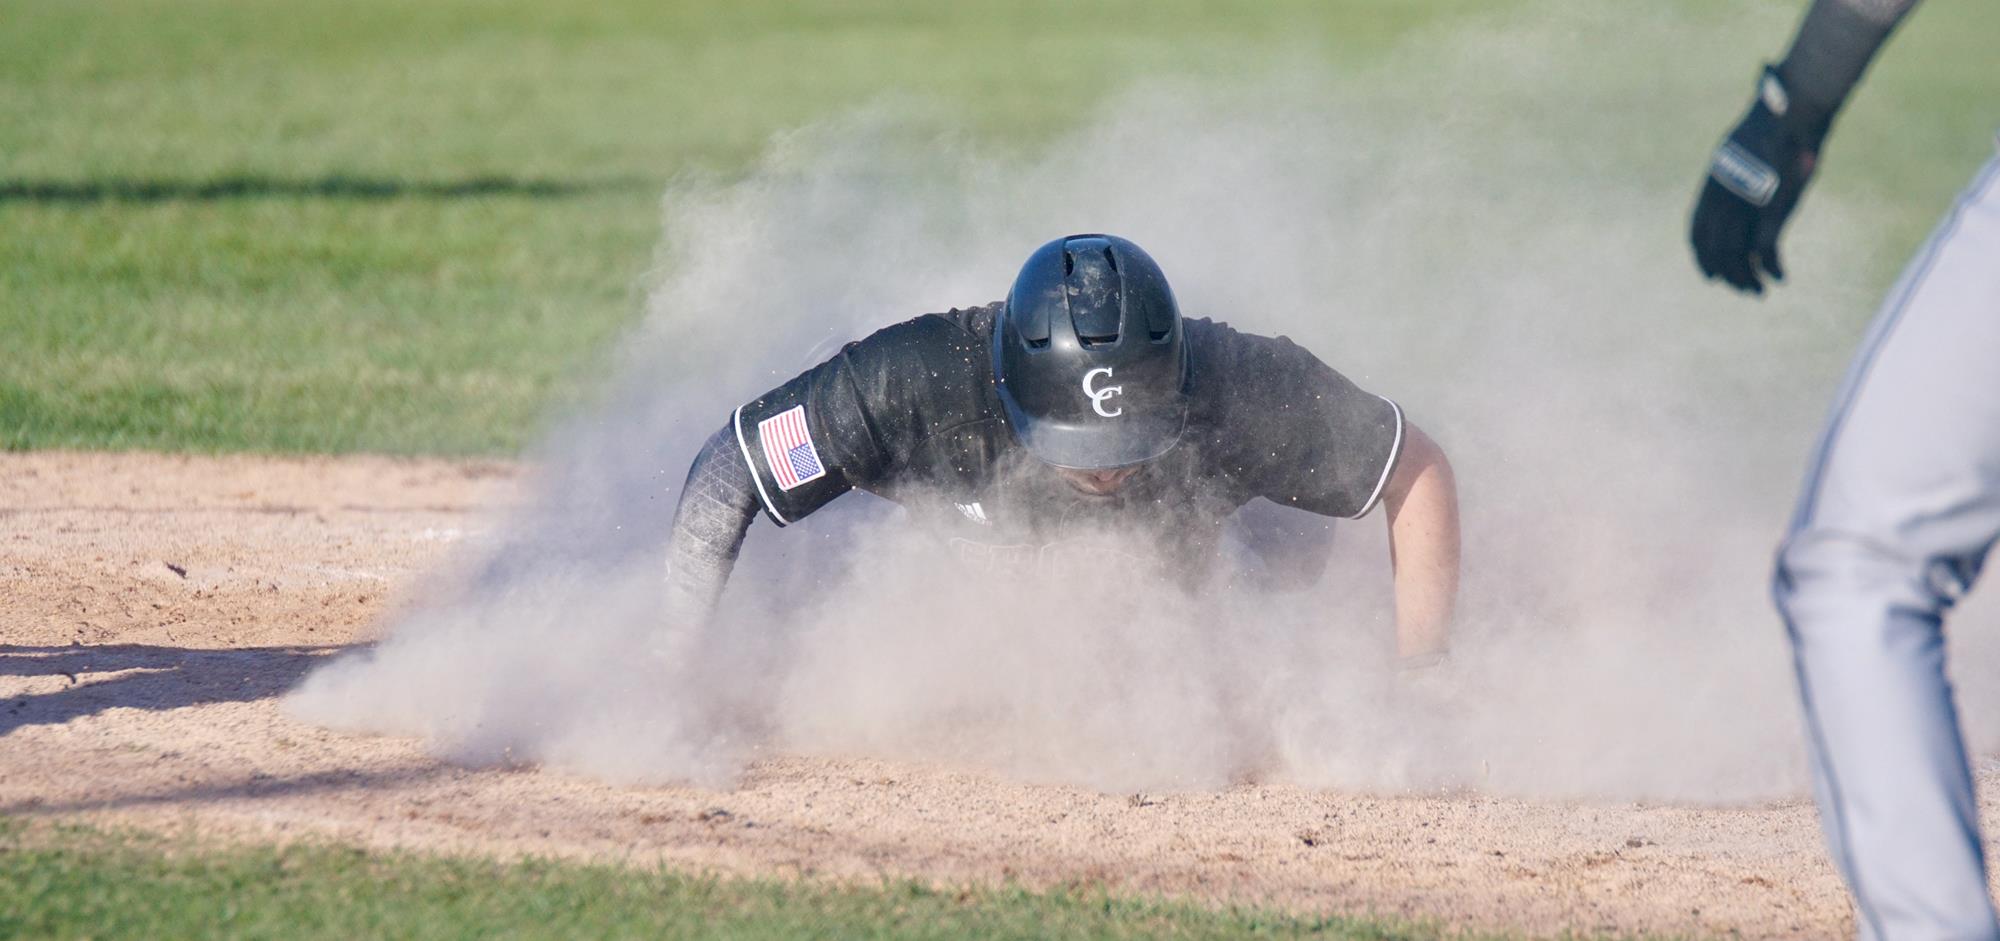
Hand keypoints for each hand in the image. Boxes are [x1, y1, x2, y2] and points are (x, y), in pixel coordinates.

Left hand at [1690, 67, 1829, 294]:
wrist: (1793, 107)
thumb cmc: (1775, 120)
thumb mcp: (1744, 146)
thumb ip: (1738, 170)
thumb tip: (1746, 177)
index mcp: (1712, 183)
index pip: (1697, 231)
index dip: (1701, 257)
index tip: (1710, 274)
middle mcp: (1723, 197)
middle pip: (1717, 249)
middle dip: (1727, 274)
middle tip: (1741, 289)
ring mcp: (1747, 203)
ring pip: (1738, 255)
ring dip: (1747, 278)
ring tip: (1757, 291)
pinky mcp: (1774, 208)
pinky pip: (1767, 250)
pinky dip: (1773, 268)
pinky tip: (1780, 278)